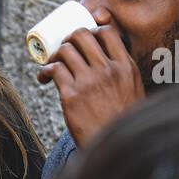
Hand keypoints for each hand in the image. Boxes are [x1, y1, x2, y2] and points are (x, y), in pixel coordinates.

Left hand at [36, 7, 144, 147]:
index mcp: (126, 67)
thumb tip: (110, 60)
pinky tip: (44, 78)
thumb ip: (124, 74)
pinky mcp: (72, 95)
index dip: (91, 31)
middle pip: (82, 35)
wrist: (115, 148)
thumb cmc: (122, 122)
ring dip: (54, 55)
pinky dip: (45, 71)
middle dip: (69, 39)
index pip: (108, 32)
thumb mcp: (135, 92)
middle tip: (64, 51)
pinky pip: (54, 70)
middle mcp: (108, 70)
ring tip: (52, 66)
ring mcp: (90, 81)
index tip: (82, 41)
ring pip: (65, 50)